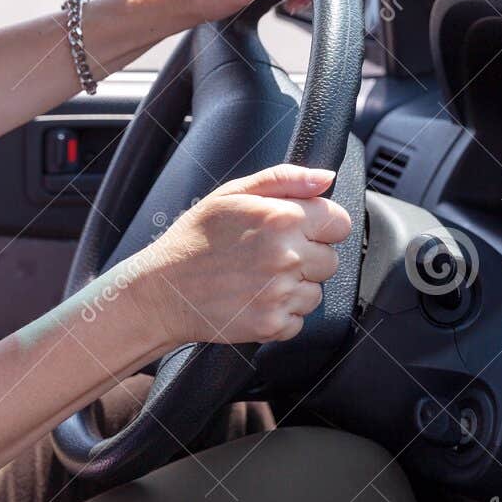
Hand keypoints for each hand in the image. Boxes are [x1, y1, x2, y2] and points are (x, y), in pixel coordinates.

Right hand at [122, 164, 350, 347]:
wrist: (162, 291)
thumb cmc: (195, 239)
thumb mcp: (233, 194)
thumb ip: (285, 179)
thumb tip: (327, 177)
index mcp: (282, 218)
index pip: (339, 223)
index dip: (320, 226)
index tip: (298, 231)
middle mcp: (287, 256)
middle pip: (331, 260)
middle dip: (307, 258)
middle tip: (268, 256)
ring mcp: (281, 294)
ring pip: (316, 292)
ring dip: (294, 288)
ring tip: (257, 279)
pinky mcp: (273, 324)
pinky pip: (299, 320)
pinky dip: (281, 314)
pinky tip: (253, 300)